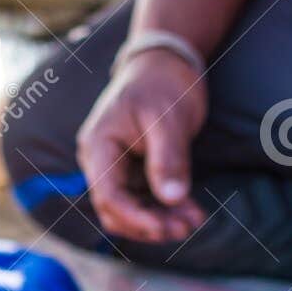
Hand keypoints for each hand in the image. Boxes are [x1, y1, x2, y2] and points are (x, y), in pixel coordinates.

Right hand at [76, 49, 207, 241]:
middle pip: (115, 209)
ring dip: (158, 221)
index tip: (165, 227)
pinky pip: (141, 200)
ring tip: (193, 222)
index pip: (108, 194)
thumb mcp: (169, 118)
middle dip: (149, 224)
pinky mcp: (131, 171)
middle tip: (186, 229)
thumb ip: (169, 159)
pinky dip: (163, 209)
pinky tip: (189, 212)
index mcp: (99, 145)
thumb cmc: (163, 82)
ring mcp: (114, 168)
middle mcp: (99, 161)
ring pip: (128, 210)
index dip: (135, 217)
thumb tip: (172, 199)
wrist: (165, 61)